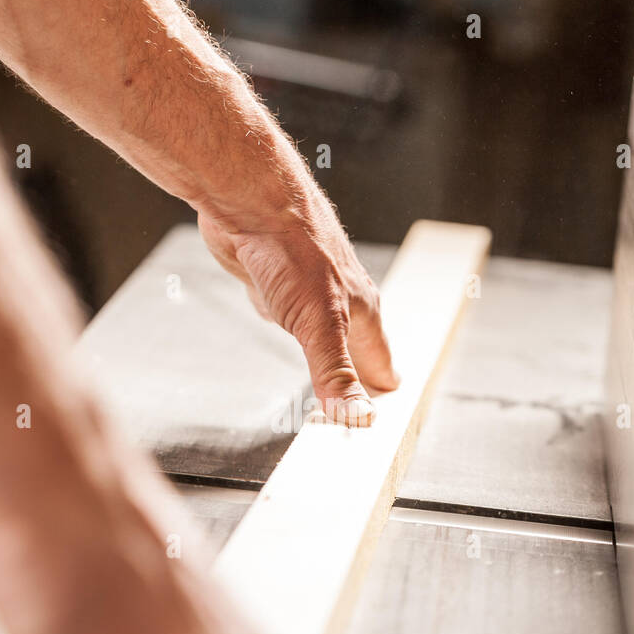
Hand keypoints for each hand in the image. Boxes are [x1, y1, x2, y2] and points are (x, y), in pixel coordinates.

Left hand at [199, 183, 398, 424]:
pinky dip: (286, 327)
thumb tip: (357, 419)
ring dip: (322, 358)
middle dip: (356, 385)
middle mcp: (343, 305)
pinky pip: (287, 315)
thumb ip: (334, 372)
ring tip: (328, 385)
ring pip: (322, 334)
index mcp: (364, 314)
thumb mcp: (317, 323)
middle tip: (357, 418)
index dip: (381, 401)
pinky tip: (280, 328)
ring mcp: (310, 294)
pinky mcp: (277, 284)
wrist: (249, 200)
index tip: (379, 434)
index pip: (384, 370)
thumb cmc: (292, 249)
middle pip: (357, 354)